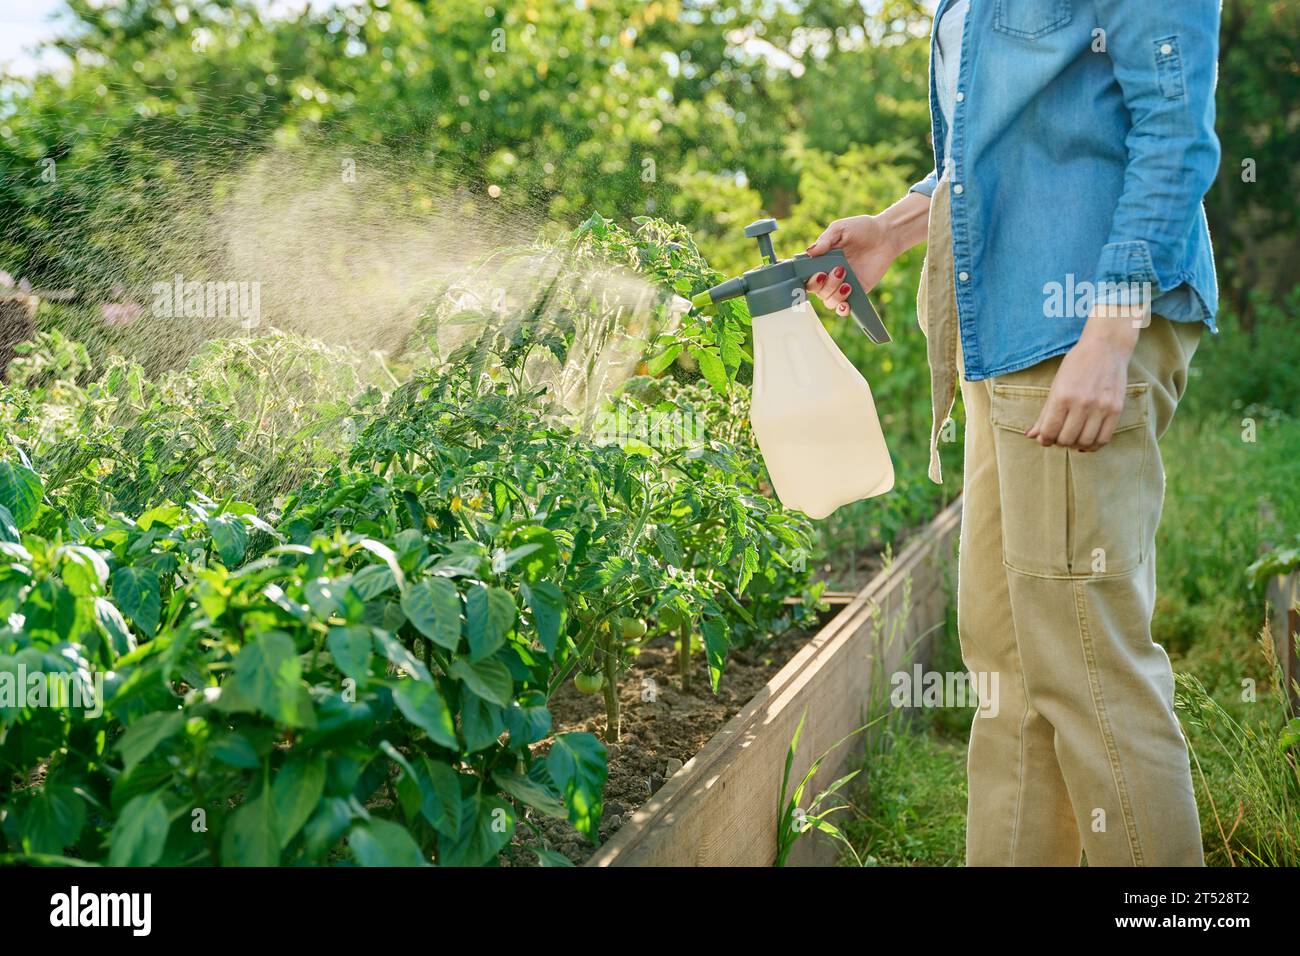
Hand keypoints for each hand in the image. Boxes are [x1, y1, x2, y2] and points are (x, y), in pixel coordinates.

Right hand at [803, 214, 899, 316]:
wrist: (886, 235)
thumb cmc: (861, 228)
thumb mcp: (840, 228)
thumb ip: (825, 240)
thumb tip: (810, 252)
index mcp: (820, 261)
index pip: (806, 276)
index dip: (808, 279)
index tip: (818, 273)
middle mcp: (828, 275)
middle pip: (816, 291)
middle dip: (824, 285)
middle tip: (839, 270)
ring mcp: (842, 285)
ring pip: (829, 301)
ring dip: (835, 294)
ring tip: (848, 281)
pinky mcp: (857, 291)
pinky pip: (844, 308)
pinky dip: (842, 309)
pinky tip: (846, 304)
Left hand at [1025, 307, 1142, 451]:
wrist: (1106, 347)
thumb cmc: (1077, 364)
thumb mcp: (1056, 386)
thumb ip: (1044, 414)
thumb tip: (1031, 435)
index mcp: (1062, 396)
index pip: (1049, 431)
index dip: (1044, 439)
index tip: (1045, 438)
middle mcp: (1082, 404)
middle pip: (1066, 440)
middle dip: (1059, 442)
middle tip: (1059, 437)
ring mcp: (1101, 407)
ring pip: (1085, 442)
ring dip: (1076, 446)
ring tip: (1073, 438)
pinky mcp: (1116, 410)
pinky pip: (1104, 439)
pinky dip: (1093, 445)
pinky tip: (1086, 441)